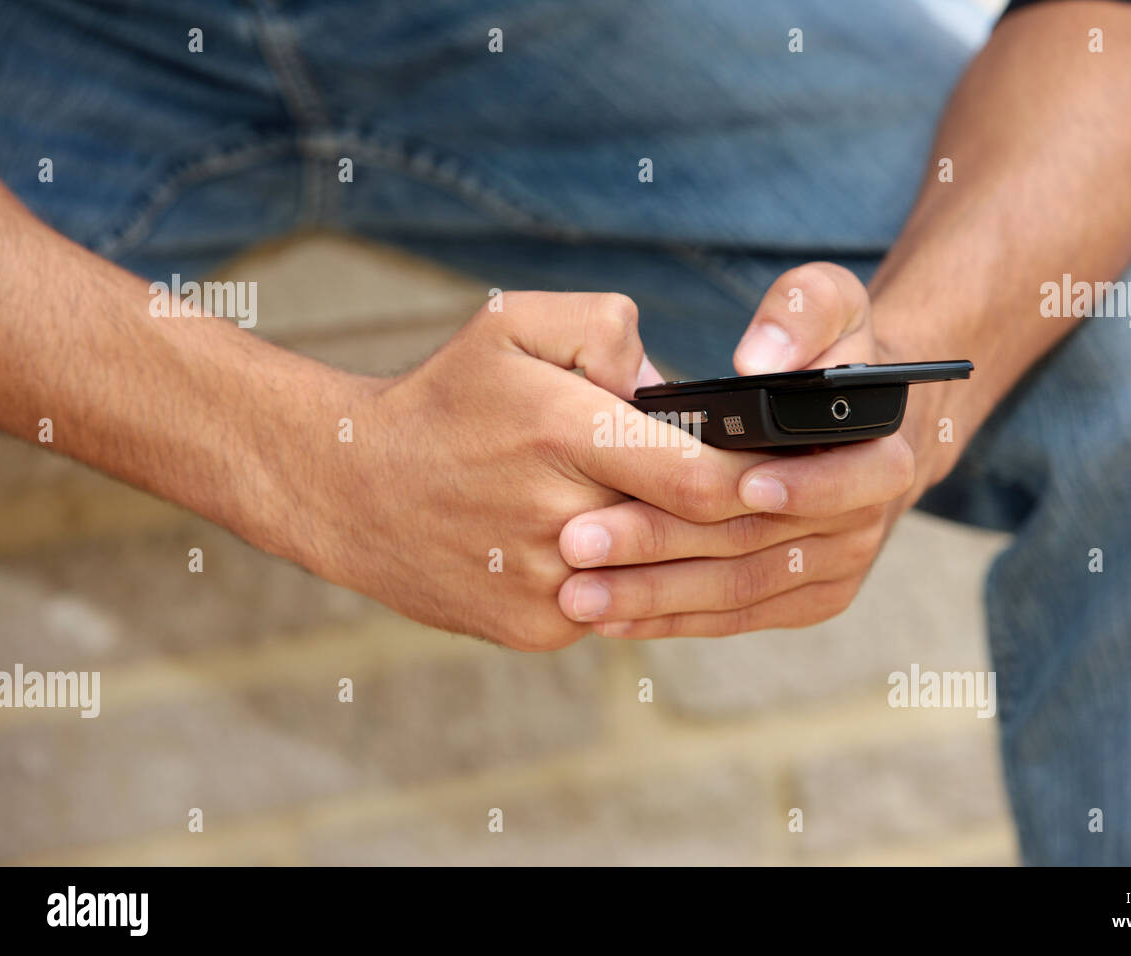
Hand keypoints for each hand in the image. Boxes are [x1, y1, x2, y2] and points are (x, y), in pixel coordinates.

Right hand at [274, 291, 782, 650]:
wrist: (350, 489)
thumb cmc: (442, 401)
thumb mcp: (514, 323)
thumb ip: (608, 330)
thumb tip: (674, 390)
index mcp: (562, 433)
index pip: (704, 478)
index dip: (756, 477)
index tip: (780, 465)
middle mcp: (560, 521)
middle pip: (695, 536)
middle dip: (734, 514)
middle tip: (764, 494)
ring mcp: (550, 588)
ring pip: (662, 576)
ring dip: (685, 551)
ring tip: (691, 516)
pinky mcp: (537, 629)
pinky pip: (620, 605)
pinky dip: (630, 577)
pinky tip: (622, 548)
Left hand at [555, 263, 924, 637]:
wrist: (851, 422)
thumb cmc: (829, 348)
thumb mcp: (829, 304)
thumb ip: (800, 314)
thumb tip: (760, 359)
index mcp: (881, 455)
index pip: (848, 482)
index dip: (795, 486)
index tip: (732, 484)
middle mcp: (863, 523)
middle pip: (760, 542)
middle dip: (665, 543)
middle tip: (582, 541)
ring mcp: (833, 570)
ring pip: (738, 590)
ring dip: (653, 595)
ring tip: (577, 592)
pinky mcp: (800, 600)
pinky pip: (733, 616)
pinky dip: (670, 617)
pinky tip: (610, 616)